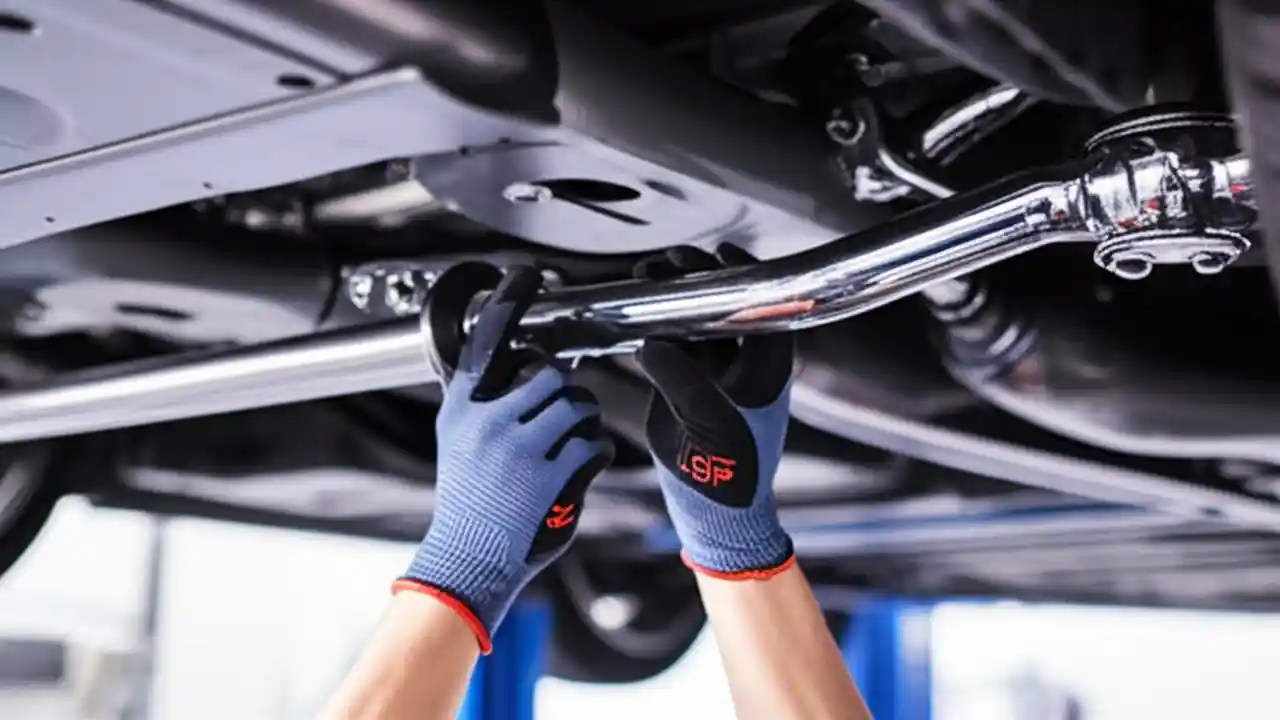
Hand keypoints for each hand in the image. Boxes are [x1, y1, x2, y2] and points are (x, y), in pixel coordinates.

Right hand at [395, 266, 613, 652]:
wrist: (467, 561)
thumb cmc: (467, 501)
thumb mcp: (456, 441)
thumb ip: (477, 402)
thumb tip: (508, 359)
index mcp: (462, 408)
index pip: (486, 339)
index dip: (509, 301)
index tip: (527, 274)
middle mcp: (486, 422)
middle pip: (550, 375)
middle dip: (565, 393)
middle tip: (562, 416)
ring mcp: (517, 449)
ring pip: (577, 405)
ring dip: (585, 423)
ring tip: (571, 444)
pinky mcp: (549, 477)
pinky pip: (593, 445)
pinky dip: (597, 455)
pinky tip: (583, 468)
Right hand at [635, 246, 794, 578]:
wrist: (712, 512)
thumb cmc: (729, 474)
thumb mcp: (708, 423)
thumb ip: (682, 381)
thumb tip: (650, 344)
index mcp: (765, 369)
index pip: (764, 307)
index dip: (745, 276)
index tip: (722, 253)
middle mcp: (742, 366)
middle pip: (723, 307)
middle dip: (697, 281)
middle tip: (670, 261)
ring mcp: (713, 375)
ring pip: (693, 324)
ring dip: (670, 301)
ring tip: (646, 278)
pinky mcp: (683, 388)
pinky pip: (669, 348)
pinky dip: (653, 329)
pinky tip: (635, 315)